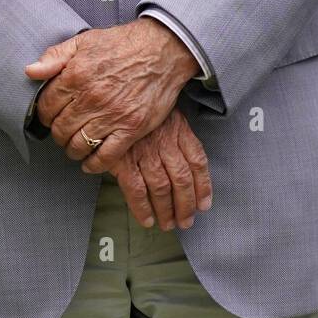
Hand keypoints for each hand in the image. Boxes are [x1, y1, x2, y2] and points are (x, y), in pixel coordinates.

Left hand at [24, 18, 198, 171]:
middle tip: (63, 131)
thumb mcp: (84, 41)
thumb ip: (55, 56)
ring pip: (78, 145)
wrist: (162, 50)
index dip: (44, 114)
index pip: (46, 107)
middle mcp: (91, 98)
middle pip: (60, 129)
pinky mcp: (131, 128)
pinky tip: (90, 162)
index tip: (50, 115)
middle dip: (57, 133)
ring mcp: (111, 115)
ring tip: (75, 145)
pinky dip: (93, 164)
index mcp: (76, 75)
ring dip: (72, 149)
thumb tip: (30, 71)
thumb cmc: (122, 44)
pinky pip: (105, 157)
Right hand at [109, 108, 211, 230]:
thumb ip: (176, 131)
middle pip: (182, 180)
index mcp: (178, 129)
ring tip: (168, 223)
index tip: (203, 204)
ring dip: (166, 210)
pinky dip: (143, 208)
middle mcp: (165, 142)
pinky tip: (147, 219)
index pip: (197, 162)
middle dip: (186, 205)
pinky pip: (137, 190)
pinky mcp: (124, 160)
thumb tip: (187, 159)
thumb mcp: (164, 109)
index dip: (203, 186)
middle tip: (186, 221)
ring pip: (162, 188)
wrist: (113, 94)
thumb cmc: (138, 103)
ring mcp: (145, 152)